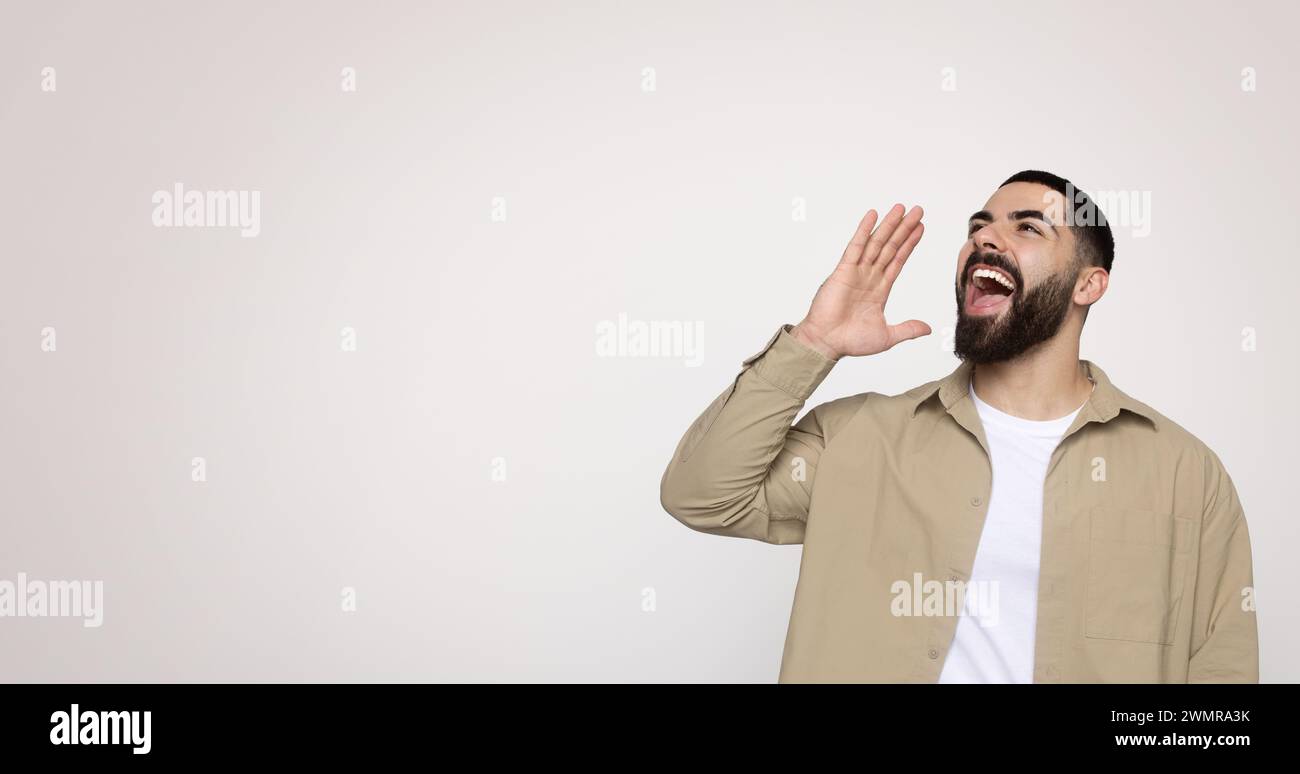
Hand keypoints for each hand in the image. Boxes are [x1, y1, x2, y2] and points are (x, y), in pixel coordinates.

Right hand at [792, 204, 929, 359]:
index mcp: (880, 289)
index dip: (909, 244)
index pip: (898, 260)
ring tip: (901, 208)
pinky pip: (855, 246)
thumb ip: (907, 329)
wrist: (827, 343)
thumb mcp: (887, 336)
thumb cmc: (851, 341)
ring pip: (876, 243)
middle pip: (890, 246)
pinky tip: (872, 215)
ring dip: (889, 225)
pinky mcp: (843, 271)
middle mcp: (869, 276)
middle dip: (904, 228)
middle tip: (918, 210)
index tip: (920, 228)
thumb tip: (928, 329)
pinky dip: (864, 230)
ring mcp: (856, 272)